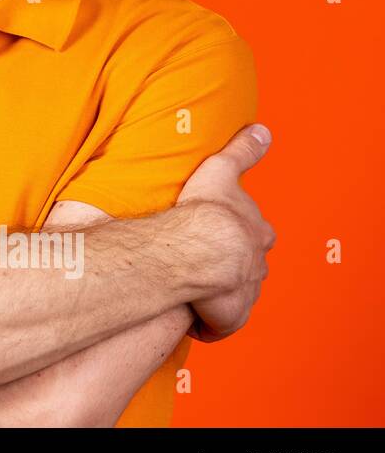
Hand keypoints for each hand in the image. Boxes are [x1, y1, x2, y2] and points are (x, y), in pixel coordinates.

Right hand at [174, 123, 276, 341]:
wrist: (199, 248)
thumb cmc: (205, 210)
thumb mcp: (222, 171)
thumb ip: (243, 150)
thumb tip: (262, 129)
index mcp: (257, 232)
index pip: (256, 234)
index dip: (239, 235)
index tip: (221, 234)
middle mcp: (256, 263)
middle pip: (249, 265)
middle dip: (232, 266)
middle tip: (203, 262)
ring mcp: (245, 291)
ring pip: (235, 294)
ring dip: (218, 293)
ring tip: (192, 288)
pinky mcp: (230, 317)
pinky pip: (220, 323)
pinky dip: (208, 321)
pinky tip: (190, 314)